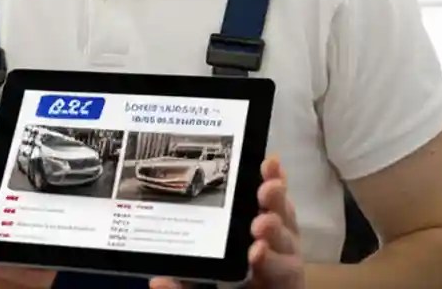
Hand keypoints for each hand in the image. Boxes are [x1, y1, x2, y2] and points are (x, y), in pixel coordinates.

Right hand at [149, 157, 304, 288]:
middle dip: (271, 229)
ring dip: (276, 200)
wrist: (256, 282)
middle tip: (259, 222)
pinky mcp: (280, 217)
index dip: (267, 261)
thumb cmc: (233, 286)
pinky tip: (270, 164)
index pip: (273, 270)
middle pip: (282, 240)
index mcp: (269, 279)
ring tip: (268, 186)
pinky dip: (276, 180)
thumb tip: (157, 281)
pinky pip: (280, 198)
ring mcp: (284, 236)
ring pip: (284, 216)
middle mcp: (281, 256)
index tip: (255, 252)